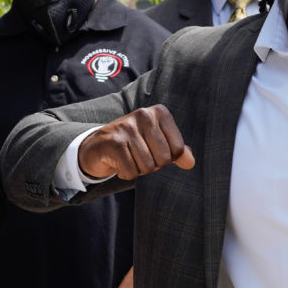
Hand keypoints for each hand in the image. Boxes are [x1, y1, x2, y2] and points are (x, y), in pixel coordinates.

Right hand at [78, 104, 194, 180]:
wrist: (98, 146)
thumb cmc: (133, 144)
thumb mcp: (158, 143)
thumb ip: (177, 151)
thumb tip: (190, 162)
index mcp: (159, 113)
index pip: (178, 149)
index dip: (167, 158)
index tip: (153, 150)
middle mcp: (144, 115)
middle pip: (164, 159)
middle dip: (152, 165)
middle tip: (138, 155)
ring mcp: (127, 127)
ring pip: (147, 167)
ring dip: (138, 170)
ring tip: (128, 158)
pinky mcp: (114, 142)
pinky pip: (131, 172)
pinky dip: (125, 174)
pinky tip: (118, 163)